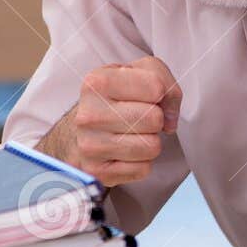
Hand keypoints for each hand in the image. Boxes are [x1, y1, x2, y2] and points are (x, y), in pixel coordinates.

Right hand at [70, 56, 181, 185]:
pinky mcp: (97, 172)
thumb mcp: (136, 74)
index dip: (162, 94)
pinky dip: (140, 162)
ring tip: (131, 134)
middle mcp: (89, 114)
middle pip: (155, 119)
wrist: (76, 132)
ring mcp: (90, 145)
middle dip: (154, 119)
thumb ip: (163, 81)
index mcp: (97, 82)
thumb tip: (170, 118)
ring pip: (152, 146)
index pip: (156, 87)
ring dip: (149, 141)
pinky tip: (124, 152)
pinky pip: (143, 169)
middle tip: (137, 118)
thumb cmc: (112, 100)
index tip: (149, 98)